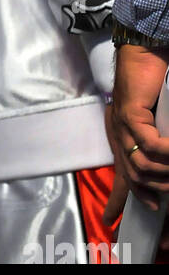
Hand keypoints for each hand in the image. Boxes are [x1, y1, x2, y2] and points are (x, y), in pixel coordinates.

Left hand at [105, 45, 168, 213]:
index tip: (111, 220)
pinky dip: (167, 152)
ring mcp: (122, 125)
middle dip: (152, 193)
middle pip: (131, 177)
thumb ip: (156, 143)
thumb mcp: (154, 123)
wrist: (143, 53)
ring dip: (165, 173)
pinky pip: (149, 145)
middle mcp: (118, 134)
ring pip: (141, 165)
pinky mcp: (130, 114)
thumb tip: (162, 162)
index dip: (116, 200)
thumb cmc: (152, 85)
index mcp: (122, 138)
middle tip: (165, 200)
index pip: (120, 176)